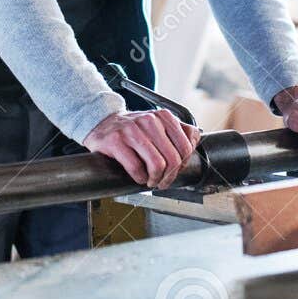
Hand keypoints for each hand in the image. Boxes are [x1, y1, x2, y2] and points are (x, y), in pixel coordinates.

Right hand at [83, 109, 201, 188]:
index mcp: (163, 116)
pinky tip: (138, 176)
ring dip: (155, 179)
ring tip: (151, 181)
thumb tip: (195, 143)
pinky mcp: (115, 141)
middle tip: (163, 182)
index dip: (183, 165)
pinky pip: (136, 168)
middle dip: (170, 176)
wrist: (102, 123)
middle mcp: (149, 120)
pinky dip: (139, 178)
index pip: (186, 147)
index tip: (175, 171)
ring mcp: (131, 130)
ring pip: (157, 165)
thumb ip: (180, 130)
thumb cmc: (133, 128)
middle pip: (173, 158)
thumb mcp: (158, 123)